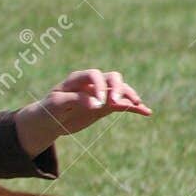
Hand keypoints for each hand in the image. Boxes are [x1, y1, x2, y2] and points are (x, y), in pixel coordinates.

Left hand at [15, 68, 150, 156]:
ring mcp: (101, 94)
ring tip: (137, 104)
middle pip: (112, 78)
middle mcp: (93, 84)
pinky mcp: (106, 106)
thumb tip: (96, 103)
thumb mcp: (57, 104)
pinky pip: (123, 104)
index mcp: (77, 80)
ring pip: (121, 90)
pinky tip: (146, 112)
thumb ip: (75, 100)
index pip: (94, 75)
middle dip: (118, 88)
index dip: (99, 85)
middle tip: (115, 103)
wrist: (49, 121)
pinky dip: (134, 107)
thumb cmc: (49, 109)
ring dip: (129, 96)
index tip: (98, 102)